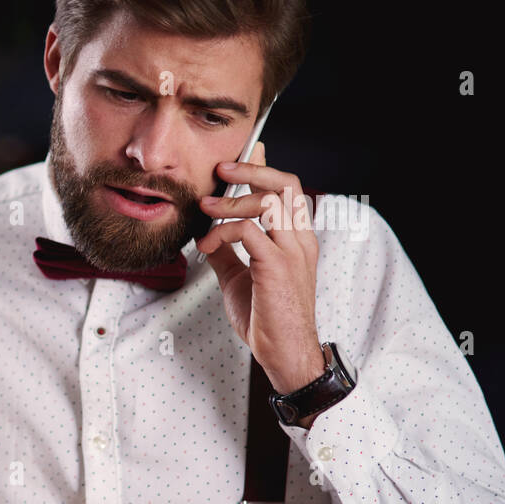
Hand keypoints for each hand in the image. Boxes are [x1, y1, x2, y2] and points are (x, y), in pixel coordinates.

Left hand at [195, 141, 325, 397]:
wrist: (284, 353)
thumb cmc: (266, 319)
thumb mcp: (239, 278)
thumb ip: (228, 253)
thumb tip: (206, 235)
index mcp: (296, 239)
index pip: (287, 190)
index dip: (265, 166)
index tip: (246, 150)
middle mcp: (299, 240)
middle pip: (285, 184)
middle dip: (252, 169)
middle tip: (221, 169)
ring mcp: (291, 252)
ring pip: (267, 202)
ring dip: (230, 201)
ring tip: (204, 209)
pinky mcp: (277, 267)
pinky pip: (248, 232)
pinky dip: (222, 232)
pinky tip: (207, 246)